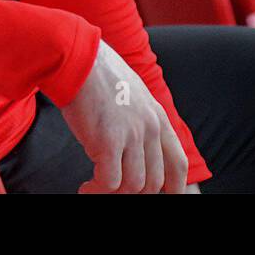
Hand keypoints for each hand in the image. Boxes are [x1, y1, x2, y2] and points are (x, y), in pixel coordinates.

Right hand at [59, 40, 189, 193]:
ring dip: (112, 193)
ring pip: (132, 187)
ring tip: (93, 188)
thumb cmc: (96, 74)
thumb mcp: (132, 94)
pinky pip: (110, 183)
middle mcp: (150, 127)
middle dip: (134, 192)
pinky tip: (85, 187)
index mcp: (157, 116)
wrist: (77, 58)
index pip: (177, 164)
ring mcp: (131, 135)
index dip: (174, 188)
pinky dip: (97, 190)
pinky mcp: (108, 141)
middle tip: (112, 187)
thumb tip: (135, 146)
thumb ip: (140, 119)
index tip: (164, 196)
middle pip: (154, 182)